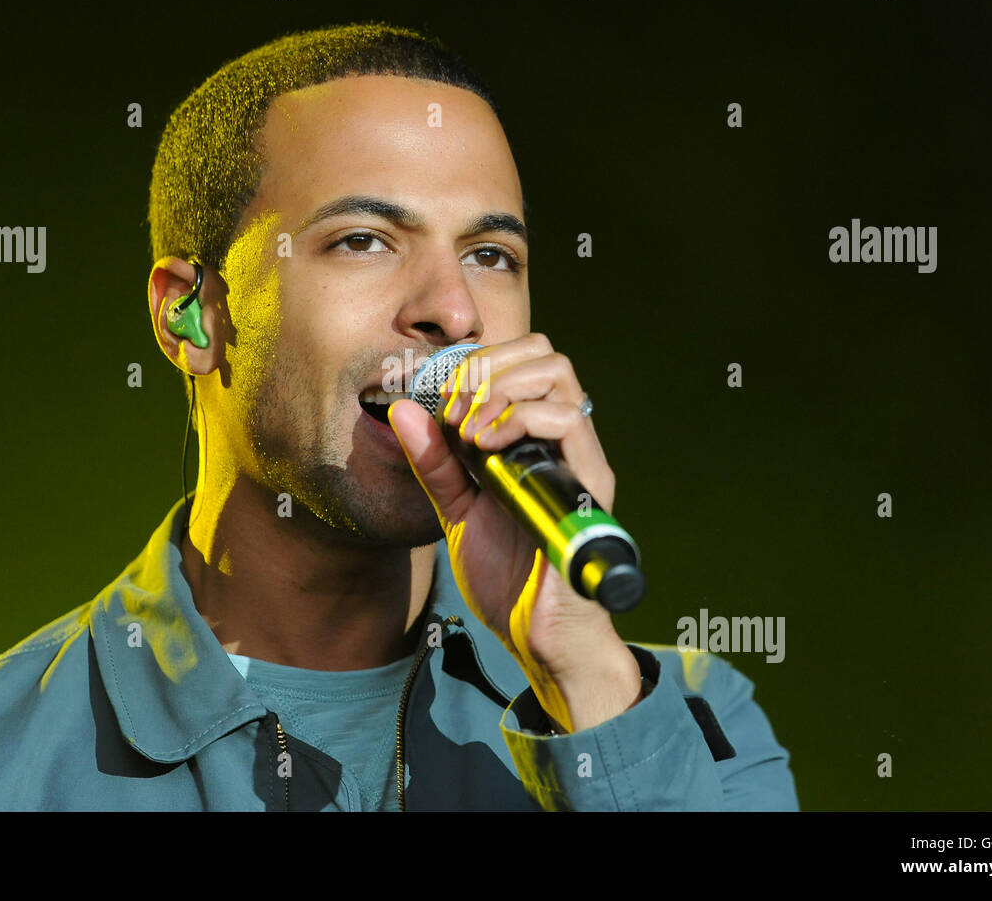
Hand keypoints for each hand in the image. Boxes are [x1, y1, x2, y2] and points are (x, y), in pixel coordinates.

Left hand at [388, 333, 641, 732]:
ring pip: (558, 375)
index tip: (439, 398)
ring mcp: (578, 459)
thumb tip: (402, 409)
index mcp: (532, 440)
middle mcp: (560, 442)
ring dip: (500, 389)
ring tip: (468, 428)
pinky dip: (519, 419)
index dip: (475, 365)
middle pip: (543, 355)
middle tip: (453, 407)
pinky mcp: (589, 485)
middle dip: (487, 367)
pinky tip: (486, 447)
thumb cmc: (507, 577)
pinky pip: (568, 422)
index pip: (519, 362)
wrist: (536, 636)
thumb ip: (434, 462)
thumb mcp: (455, 510)